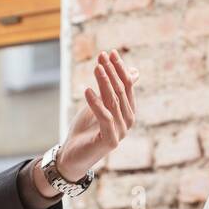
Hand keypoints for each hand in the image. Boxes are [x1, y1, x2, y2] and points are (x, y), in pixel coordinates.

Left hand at [55, 49, 138, 181]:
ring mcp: (120, 132)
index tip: (110, 52)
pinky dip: (96, 103)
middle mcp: (127, 121)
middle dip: (111, 72)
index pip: (127, 85)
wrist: (73, 155)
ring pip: (113, 101)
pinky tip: (87, 91)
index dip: (119, 68)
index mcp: (128, 111)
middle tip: (101, 56)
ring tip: (96, 68)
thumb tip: (135, 71)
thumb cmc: (86, 130)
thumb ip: (114, 90)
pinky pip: (104, 117)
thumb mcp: (100, 104)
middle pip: (121, 91)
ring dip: (104, 83)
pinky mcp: (110, 140)